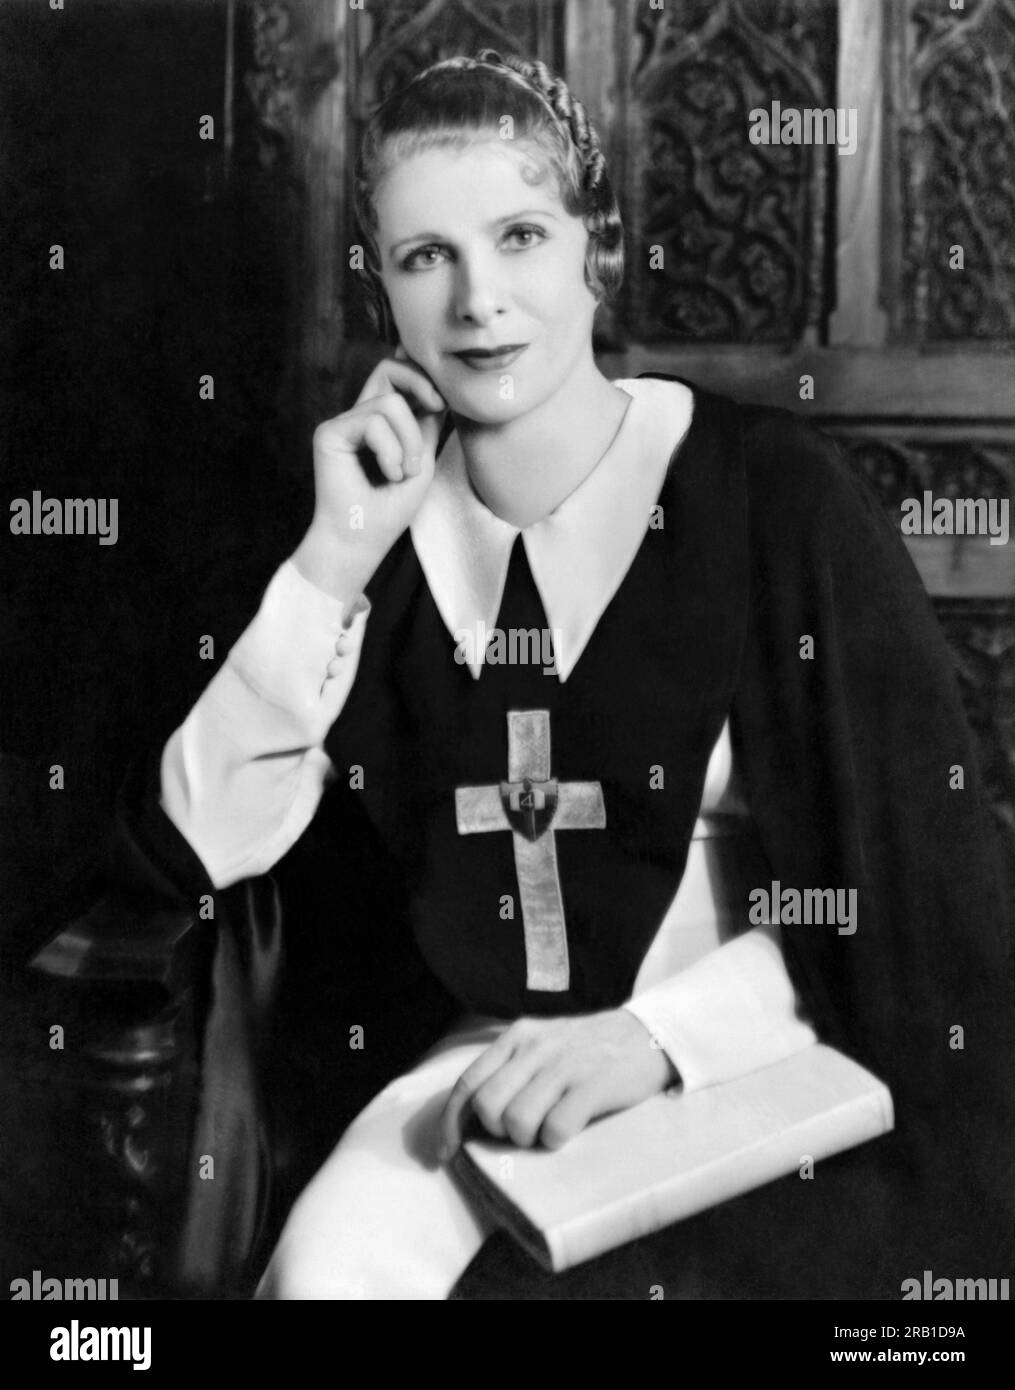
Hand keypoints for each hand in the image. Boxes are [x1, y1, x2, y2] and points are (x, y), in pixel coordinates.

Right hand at [293, 348, 446, 597]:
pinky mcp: (329, 432)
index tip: (441, 403)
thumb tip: (439, 388)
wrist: (362, 541)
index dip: (422, 378)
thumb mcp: (422, 461)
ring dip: (408, 441)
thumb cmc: (390, 510)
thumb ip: (427, 424)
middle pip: (388, 369)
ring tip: (404, 473)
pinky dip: (391, 451)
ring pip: (390, 402)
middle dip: (420, 385)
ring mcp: (343, 424)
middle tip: (437, 410)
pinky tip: (389, 475)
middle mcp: (358, 419)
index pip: (399, 380)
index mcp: (379, 424)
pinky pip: (374, 422)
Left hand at [438, 1010, 677, 1159]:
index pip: (468, 1082)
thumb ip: (512, 1068)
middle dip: (497, 1131)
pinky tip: (569, 1131)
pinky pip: (556, 1128)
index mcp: (518, 1037)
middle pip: (487, 1106)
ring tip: (548, 1130)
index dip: (452, 1122)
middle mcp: (536, 1047)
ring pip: (517, 1120)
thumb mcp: (544, 1044)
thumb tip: (473, 1115)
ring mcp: (565, 1065)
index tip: (450, 1150)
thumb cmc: (589, 1049)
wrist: (648, 1035)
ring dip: (528, 1139)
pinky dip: (557, 1140)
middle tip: (522, 1132)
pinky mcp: (593, 1085)